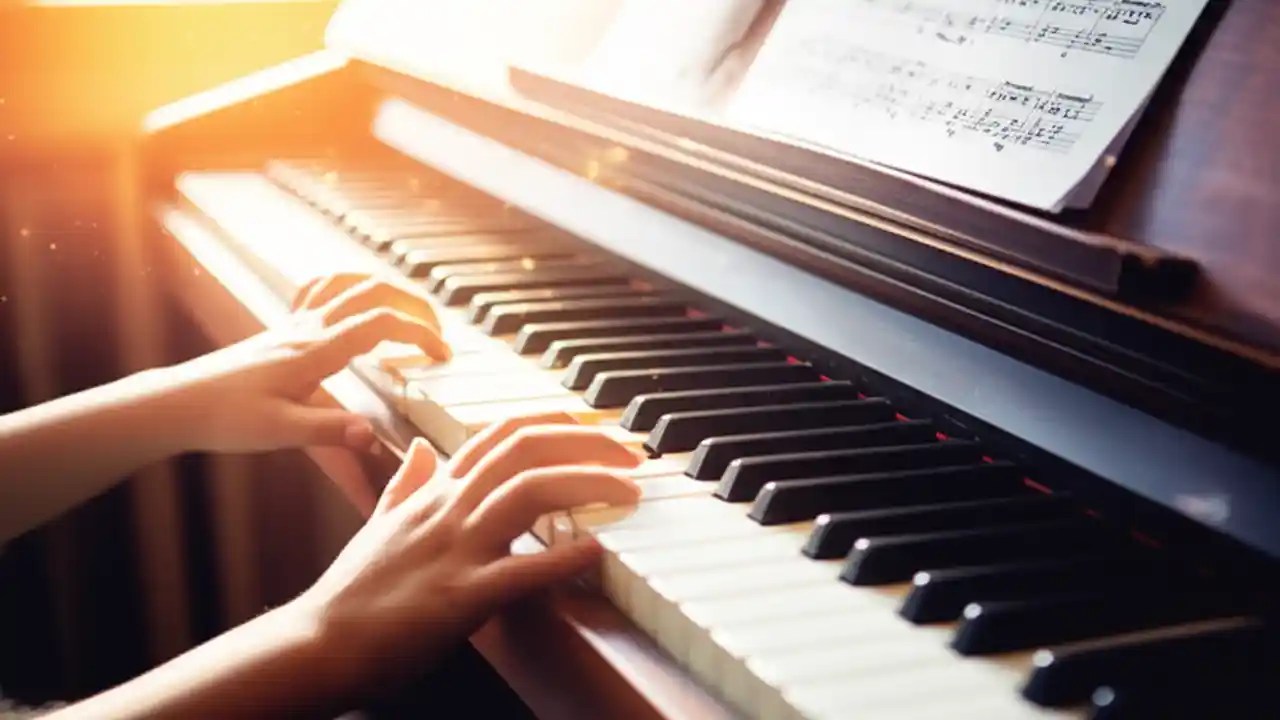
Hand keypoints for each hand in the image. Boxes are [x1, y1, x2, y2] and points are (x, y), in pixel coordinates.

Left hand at [164, 273, 448, 455]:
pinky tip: (354, 302)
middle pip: (373, 292)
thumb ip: (329, 431)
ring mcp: (295, 326)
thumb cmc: (224, 417)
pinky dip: (348, 288)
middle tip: (437, 332)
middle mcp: (308, 330)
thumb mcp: (279, 431)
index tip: (442, 353)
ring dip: (385, 289)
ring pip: (349, 284)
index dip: (419, 331)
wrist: (179, 404)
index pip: (380, 323)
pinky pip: (321, 292)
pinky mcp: (283, 331)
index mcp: (315, 351)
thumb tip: (372, 435)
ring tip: (408, 311)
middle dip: (414, 305)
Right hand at [289, 415, 641, 693]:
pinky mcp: (459, 597)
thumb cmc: (350, 591)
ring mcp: (455, 550)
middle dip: (585, 444)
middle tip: (630, 454)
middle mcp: (449, 510)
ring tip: (629, 492)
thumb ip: (406, 484)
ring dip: (588, 485)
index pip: (500, 435)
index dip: (553, 423)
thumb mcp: (379, 523)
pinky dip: (562, 558)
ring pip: (528, 492)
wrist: (318, 643)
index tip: (594, 426)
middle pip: (524, 450)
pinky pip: (519, 570)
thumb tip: (422, 450)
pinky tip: (596, 550)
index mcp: (435, 494)